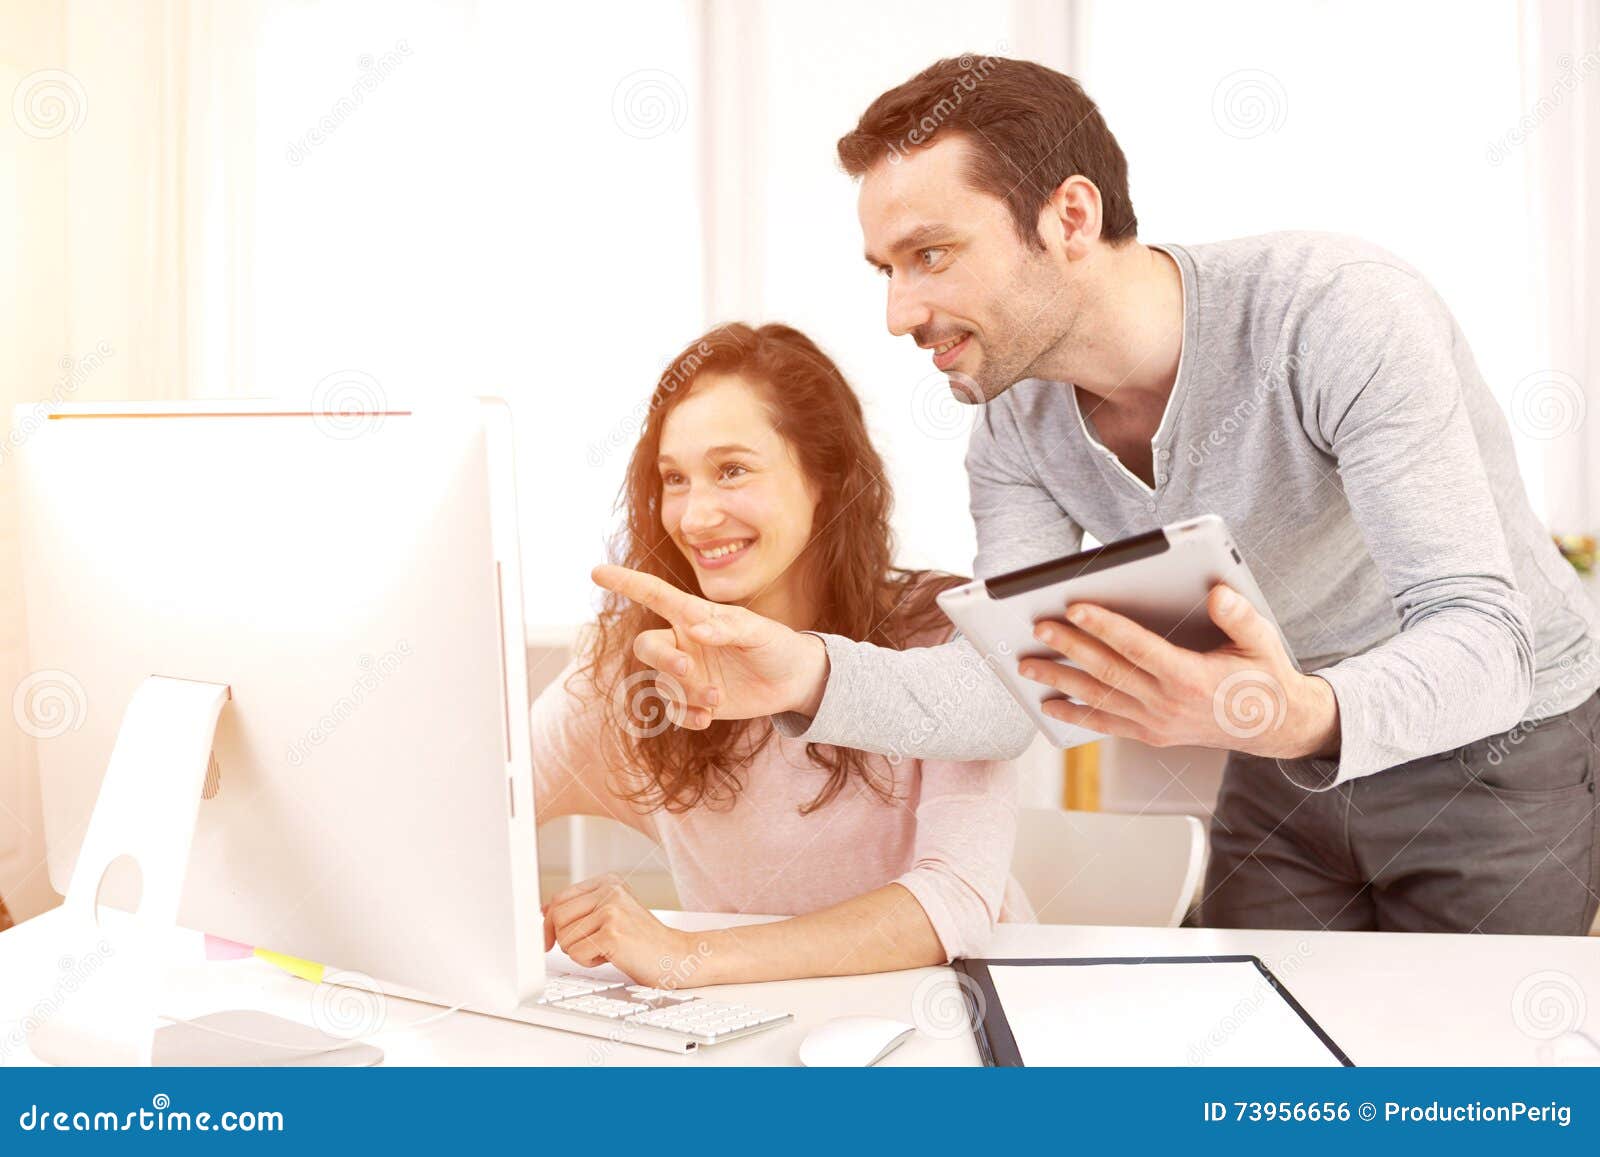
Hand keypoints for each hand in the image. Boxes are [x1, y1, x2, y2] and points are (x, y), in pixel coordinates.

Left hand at [543, 873, 694, 984]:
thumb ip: (580, 910)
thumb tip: (541, 912)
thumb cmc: (643, 940)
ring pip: (564, 937)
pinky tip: (612, 957)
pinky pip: (577, 954)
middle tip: (588, 947)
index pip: (559, 898)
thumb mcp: (612, 915)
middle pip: (557, 916)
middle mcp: (610, 891)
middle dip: (565, 939)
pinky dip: (589, 962)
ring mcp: (612, 910)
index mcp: (608, 882)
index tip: (547, 940)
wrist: (677, 956)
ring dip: (579, 952)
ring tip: (605, 950)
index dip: (548, 923)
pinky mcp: (613, 933)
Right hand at [591, 564, 829, 729]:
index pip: (654, 595)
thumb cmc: (776, 645)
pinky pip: (673, 710)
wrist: (793, 680)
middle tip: (689, 669)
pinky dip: (685, 715)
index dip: (626, 583)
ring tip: (717, 698)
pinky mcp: (694, 699)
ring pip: (662, 683)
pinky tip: (707, 717)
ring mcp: (687, 672)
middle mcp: (684, 642)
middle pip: (647, 646)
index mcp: (695, 615)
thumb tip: (695, 628)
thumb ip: (729, 629)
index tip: (596, 572)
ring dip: (684, 693)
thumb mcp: (760, 633)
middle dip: (662, 660)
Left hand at [1021, 583, 1339, 758]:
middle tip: (1038, 627)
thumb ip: (1239, 616)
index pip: (1138, 647)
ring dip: (1059, 679)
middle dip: (1069, 647)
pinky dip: (1075, 714)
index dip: (1105, 626)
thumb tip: (1216, 593)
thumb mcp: (1262, 642)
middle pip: (1108, 671)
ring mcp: (1156, 723)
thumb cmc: (1263, 676)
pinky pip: (1106, 724)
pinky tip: (1049, 703)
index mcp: (1192, 678)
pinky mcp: (1151, 734)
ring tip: (1026, 663)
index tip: (1075, 608)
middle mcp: (1168, 704)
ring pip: (1098, 698)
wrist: (1273, 727)